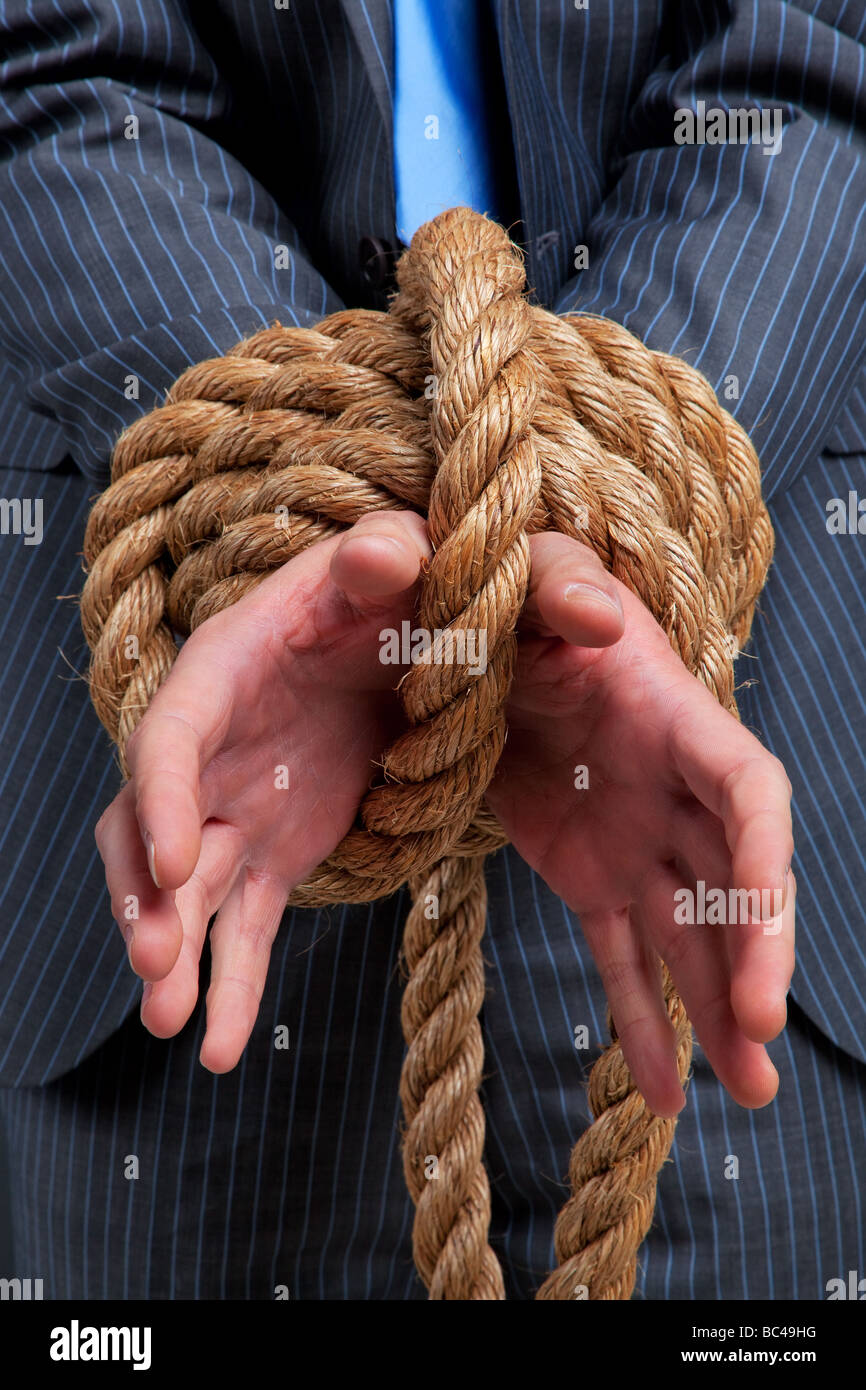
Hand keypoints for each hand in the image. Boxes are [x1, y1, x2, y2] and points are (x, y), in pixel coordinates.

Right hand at [95, 511, 431, 1072]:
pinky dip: (228, 985)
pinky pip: (239, 929)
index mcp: (224, 672)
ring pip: (181, 893)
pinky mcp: (268, 856)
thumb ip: (386, 557)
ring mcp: (232, 811)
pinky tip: (219, 1051)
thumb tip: (393, 555)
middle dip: (141, 894)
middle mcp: (210, 750)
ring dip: (171, 953)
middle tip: (155, 959)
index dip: (157, 793)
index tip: (166, 857)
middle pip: (145, 826)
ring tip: (172, 1025)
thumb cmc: (385, 594)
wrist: (398, 640)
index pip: (169, 734)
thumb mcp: (391, 565)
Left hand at [485, 533, 794, 1118]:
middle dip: (755, 955)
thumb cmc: (505, 594)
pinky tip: (657, 1093)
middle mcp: (671, 789)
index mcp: (671, 717)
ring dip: (718, 1012)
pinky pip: (620, 958)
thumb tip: (596, 614)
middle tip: (758, 1036)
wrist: (463, 643)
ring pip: (690, 938)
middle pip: (734, 882)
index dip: (765, 855)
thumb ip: (559, 583)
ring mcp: (636, 841)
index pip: (747, 790)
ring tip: (747, 1096)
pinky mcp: (589, 877)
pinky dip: (637, 1022)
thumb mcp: (527, 573)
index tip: (769, 920)